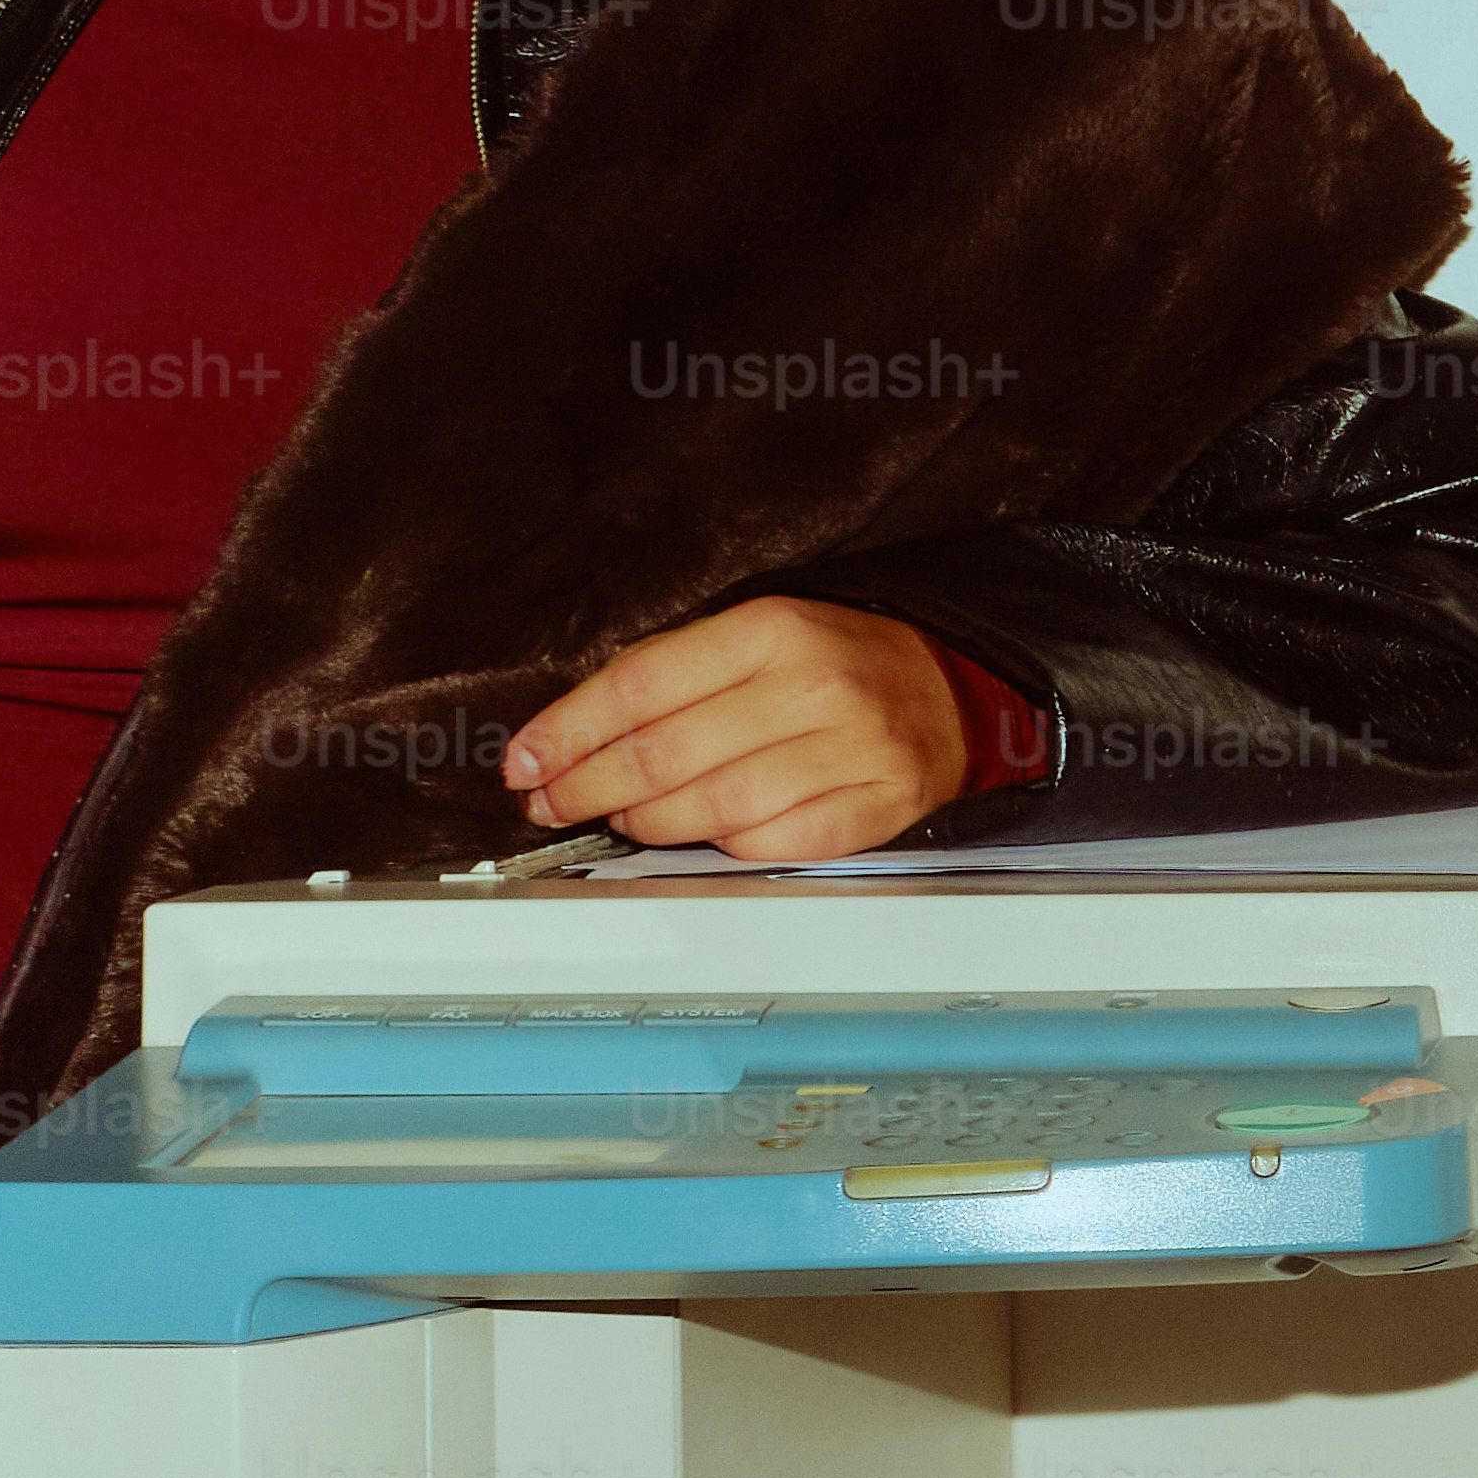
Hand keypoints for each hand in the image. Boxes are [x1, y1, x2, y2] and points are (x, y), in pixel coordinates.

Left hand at [501, 599, 981, 863]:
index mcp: (772, 629)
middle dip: (588, 788)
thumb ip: (675, 674)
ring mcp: (849, 751)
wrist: (953, 687)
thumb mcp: (758, 634)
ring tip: (619, 820)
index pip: (641, 686)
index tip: (525, 761)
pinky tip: (703, 839)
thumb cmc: (839, 662)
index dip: (570, 732)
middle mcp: (812, 686)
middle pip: (665, 755)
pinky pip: (773, 845)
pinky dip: (724, 848)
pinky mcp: (875, 806)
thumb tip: (578, 732)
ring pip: (713, 809)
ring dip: (647, 824)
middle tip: (551, 802)